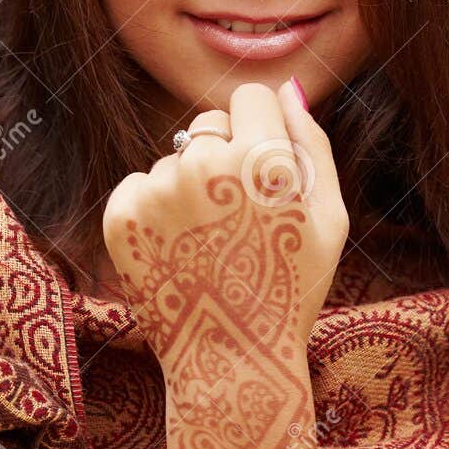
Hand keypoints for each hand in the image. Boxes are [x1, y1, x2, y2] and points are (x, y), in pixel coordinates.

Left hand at [102, 81, 347, 396]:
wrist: (229, 360)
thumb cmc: (289, 289)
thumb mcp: (327, 218)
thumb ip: (312, 143)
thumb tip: (287, 88)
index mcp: (262, 159)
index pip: (249, 96)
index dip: (259, 131)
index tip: (260, 172)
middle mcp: (205, 164)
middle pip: (208, 122)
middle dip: (222, 156)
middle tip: (235, 221)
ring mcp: (157, 188)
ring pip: (173, 159)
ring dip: (187, 188)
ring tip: (205, 247)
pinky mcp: (121, 214)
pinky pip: (139, 185)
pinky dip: (153, 212)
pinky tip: (176, 252)